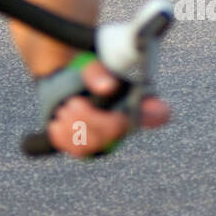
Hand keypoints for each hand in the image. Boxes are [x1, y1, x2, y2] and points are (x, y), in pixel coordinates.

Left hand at [46, 59, 170, 156]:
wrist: (63, 78)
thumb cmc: (87, 70)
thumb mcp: (91, 64)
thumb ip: (98, 72)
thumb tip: (105, 87)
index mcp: (138, 100)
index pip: (159, 113)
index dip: (154, 114)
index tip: (141, 106)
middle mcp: (127, 122)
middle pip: (118, 130)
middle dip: (91, 118)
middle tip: (72, 103)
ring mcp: (108, 138)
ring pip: (97, 144)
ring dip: (75, 126)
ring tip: (64, 109)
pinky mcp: (89, 147)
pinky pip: (79, 151)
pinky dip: (64, 137)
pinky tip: (57, 123)